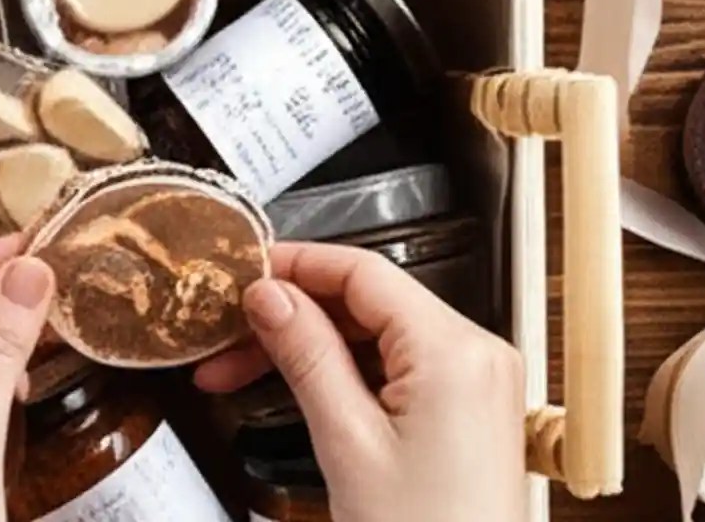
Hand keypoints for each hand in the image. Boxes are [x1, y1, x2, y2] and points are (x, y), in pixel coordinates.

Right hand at [195, 243, 525, 521]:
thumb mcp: (346, 440)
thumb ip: (306, 354)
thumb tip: (271, 296)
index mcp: (455, 351)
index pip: (363, 271)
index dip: (296, 264)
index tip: (245, 272)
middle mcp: (477, 354)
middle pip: (366, 302)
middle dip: (291, 315)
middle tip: (228, 335)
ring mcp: (476, 381)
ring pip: (376, 334)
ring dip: (309, 344)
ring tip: (243, 369)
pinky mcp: (466, 407)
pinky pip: (396, 365)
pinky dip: (343, 370)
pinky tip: (294, 383)